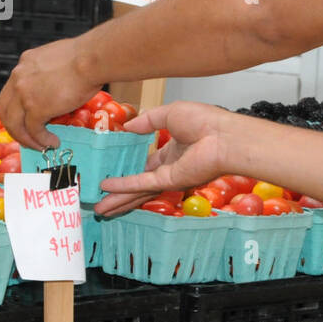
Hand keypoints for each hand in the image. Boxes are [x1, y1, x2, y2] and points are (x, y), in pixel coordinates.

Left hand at [0, 37, 101, 151]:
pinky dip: (41, 140)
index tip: (26, 118)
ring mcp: (24, 93)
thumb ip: (53, 73)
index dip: (16, 108)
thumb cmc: (87, 56)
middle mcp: (19, 77)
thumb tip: (61, 86)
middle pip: (4, 109)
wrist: (91, 59)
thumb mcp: (60, 60)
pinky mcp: (35, 108)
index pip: (11, 90)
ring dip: (25, 138)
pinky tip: (53, 142)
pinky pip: (33, 130)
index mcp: (25, 63)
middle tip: (27, 137)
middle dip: (14, 127)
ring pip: (14, 123)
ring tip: (39, 146)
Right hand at [94, 102, 230, 216]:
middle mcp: (171, 166)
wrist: (223, 134)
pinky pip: (142, 184)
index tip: (112, 172)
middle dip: (120, 194)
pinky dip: (124, 187)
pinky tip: (107, 191)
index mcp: (174, 150)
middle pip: (140, 184)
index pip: (147, 164)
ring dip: (118, 199)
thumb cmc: (206, 121)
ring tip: (99, 208)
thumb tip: (128, 126)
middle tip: (101, 199)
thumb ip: (148, 120)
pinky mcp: (170, 180)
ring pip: (138, 190)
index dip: (130, 169)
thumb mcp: (170, 113)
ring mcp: (170, 176)